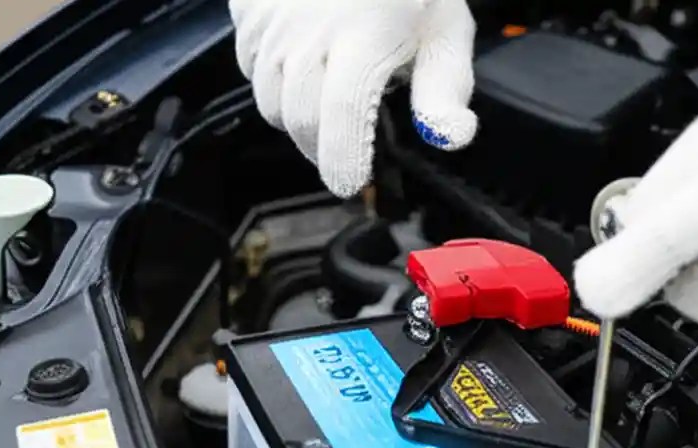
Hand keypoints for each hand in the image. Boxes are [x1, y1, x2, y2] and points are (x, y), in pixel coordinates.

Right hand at [231, 0, 478, 197]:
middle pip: (299, 118)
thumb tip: (450, 137)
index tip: (349, 182)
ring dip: (296, 117)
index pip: (342, 116)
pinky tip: (302, 67)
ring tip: (325, 104)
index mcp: (364, 37)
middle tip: (345, 151)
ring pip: (269, 100)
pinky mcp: (247, 12)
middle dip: (321, 148)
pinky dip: (273, 83)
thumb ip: (444, 89)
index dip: (342, 158)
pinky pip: (250, 69)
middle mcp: (309, 32)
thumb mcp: (444, 31)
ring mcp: (271, 22)